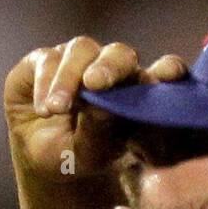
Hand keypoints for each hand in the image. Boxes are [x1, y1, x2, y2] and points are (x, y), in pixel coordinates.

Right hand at [4, 38, 187, 182]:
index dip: (167, 69)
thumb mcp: (86, 156)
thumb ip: (98, 134)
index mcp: (134, 93)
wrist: (36, 159)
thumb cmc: (73, 158)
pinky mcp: (45, 59)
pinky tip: (44, 109)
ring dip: (68, 78)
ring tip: (56, 109)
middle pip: (119, 53)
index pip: (157, 74)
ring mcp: (78, 60)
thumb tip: (102, 107)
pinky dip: (46, 83)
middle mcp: (110, 70)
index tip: (171, 75)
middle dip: (109, 66)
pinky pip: (48, 59)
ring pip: (81, 49)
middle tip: (95, 84)